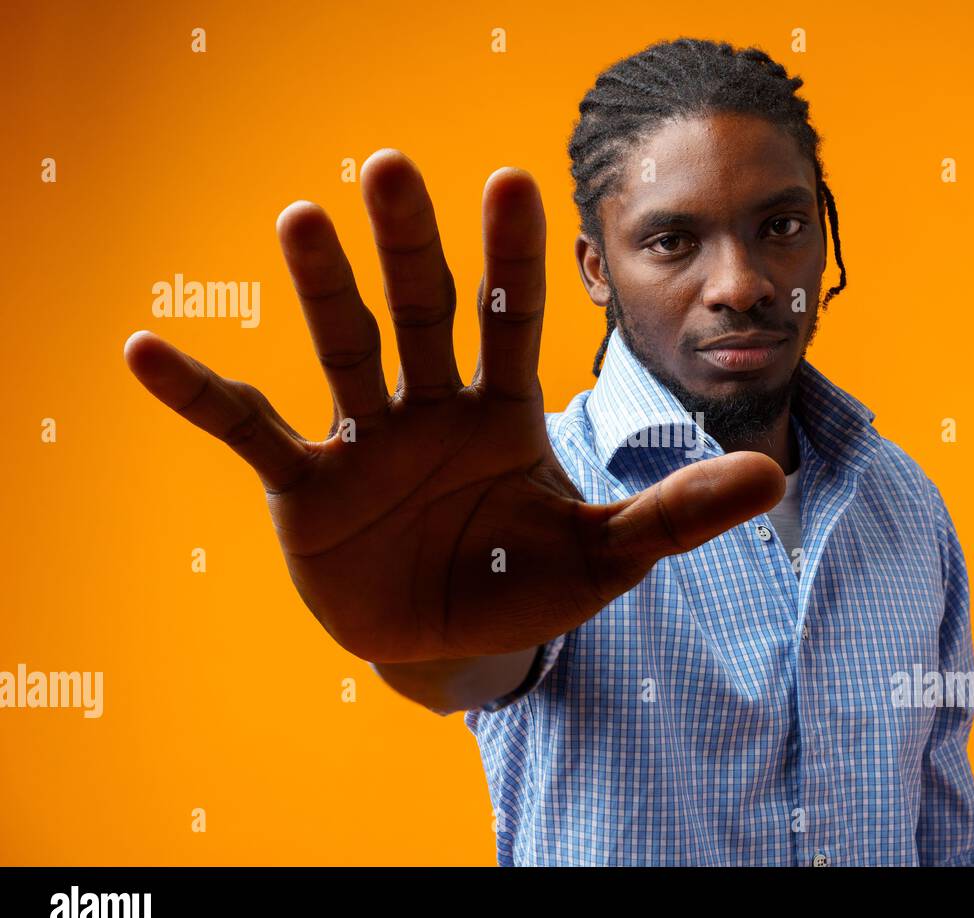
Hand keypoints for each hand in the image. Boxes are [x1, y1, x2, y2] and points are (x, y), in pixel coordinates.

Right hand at [123, 149, 784, 662]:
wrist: (454, 638)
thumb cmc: (529, 582)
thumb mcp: (609, 554)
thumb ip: (678, 514)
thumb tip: (773, 471)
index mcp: (502, 410)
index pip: (510, 318)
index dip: (511, 256)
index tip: (512, 181)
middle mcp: (431, 408)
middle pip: (419, 313)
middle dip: (406, 245)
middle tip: (388, 167)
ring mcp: (364, 441)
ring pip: (342, 350)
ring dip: (319, 290)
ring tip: (297, 220)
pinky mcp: (307, 488)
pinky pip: (248, 430)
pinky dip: (202, 395)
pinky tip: (145, 351)